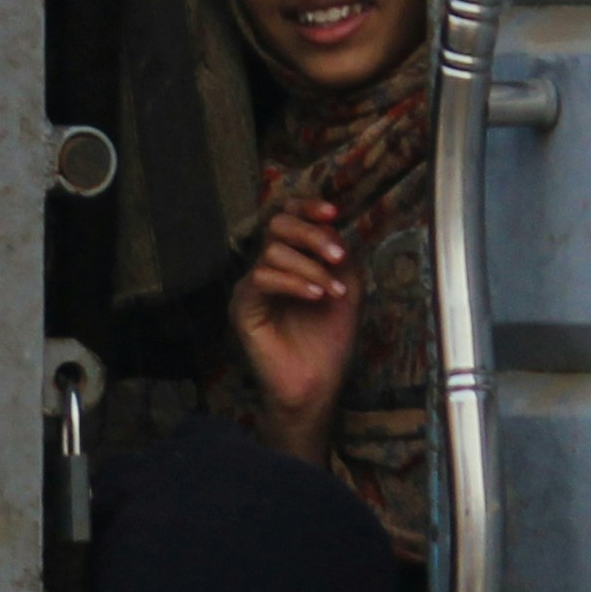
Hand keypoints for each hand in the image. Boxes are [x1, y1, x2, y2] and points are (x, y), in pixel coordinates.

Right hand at [228, 195, 360, 455]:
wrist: (317, 385)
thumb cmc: (329, 340)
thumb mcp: (347, 289)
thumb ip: (340, 256)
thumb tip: (332, 227)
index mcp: (290, 259)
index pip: (288, 216)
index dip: (307, 206)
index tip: (333, 212)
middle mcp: (267, 268)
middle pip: (278, 225)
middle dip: (311, 234)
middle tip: (338, 256)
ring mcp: (252, 286)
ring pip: (272, 252)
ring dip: (310, 267)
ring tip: (333, 292)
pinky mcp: (243, 307)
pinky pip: (262, 279)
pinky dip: (294, 283)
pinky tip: (316, 296)